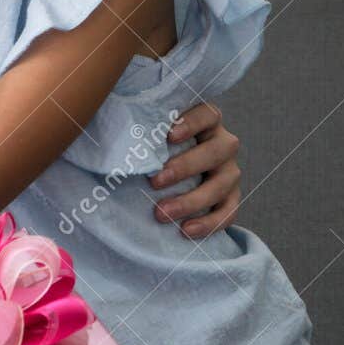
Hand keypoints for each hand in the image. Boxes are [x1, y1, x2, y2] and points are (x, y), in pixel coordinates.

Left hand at [151, 101, 240, 236]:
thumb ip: (143, 130)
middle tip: (155, 182)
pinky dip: (209, 223)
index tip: (169, 136)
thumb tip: (113, 133)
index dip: (193, 123)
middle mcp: (223, 144)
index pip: (208, 114)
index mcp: (206, 122)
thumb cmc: (156, 148)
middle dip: (186, 167)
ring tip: (161, 214)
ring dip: (192, 201)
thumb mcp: (153, 134)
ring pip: (222, 184)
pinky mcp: (230, 197)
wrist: (171, 176)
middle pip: (218, 150)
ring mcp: (229, 171)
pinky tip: (185, 230)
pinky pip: (229, 211)